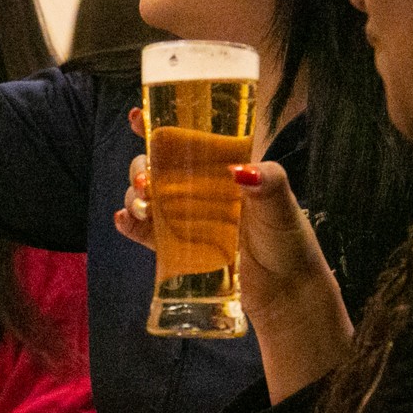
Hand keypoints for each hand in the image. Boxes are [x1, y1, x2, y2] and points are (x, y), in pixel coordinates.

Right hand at [112, 106, 335, 329]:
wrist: (286, 294)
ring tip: (139, 206)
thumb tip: (240, 170)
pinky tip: (124, 221)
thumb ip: (268, 183)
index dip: (159, 127)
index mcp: (223, 170)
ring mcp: (187, 219)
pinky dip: (131, 224)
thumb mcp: (282, 206)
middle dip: (141, 167)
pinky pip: (147, 232)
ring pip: (147, 197)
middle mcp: (201, 190)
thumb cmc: (288, 242)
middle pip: (157, 167)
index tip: (138, 118)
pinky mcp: (178, 248)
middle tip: (143, 181)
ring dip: (133, 196)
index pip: (187, 140)